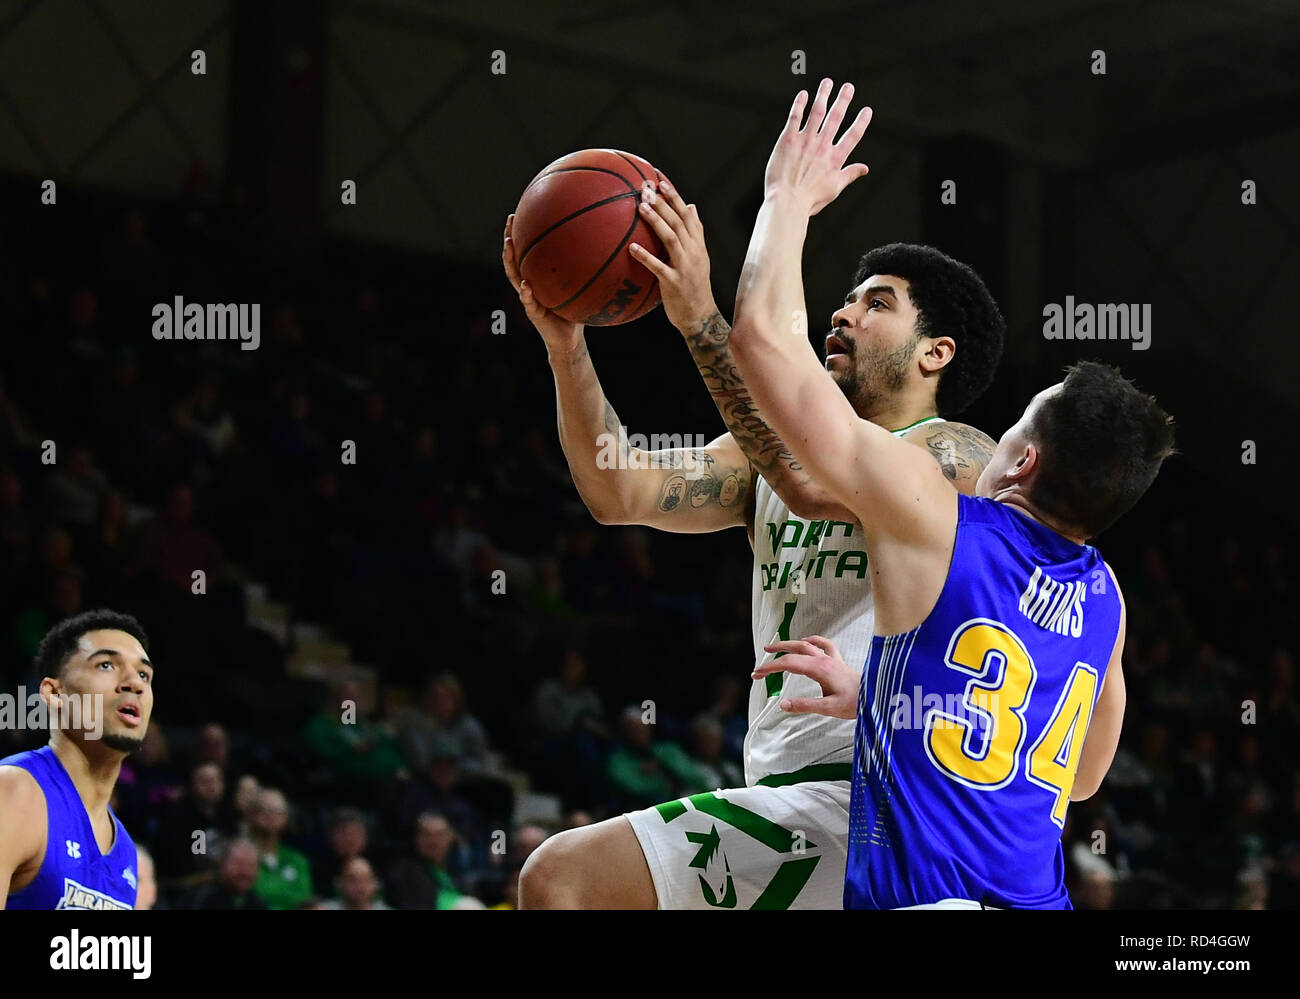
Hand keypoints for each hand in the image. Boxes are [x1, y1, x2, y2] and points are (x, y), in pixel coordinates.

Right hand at [503, 213, 584, 353]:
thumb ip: (589, 271)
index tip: (525, 210)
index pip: (528, 250)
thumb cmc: (577, 311)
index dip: (524, 231)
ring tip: (509, 245)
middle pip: (515, 257)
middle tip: (511, 219)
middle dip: (511, 238)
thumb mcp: (583, 288)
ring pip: (514, 276)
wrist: (570, 340)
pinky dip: (526, 293)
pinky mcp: (534, 313)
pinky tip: (526, 284)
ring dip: (510, 260)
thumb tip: (609, 246)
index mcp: (539, 276)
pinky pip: (528, 301)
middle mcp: (530, 284)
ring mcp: (528, 298)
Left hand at [627, 180, 718, 331]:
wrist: (700, 316)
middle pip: (678, 222)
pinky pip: (658, 267)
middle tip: (645, 189)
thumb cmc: (694, 286)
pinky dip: (645, 256)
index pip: (687, 215)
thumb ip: (694, 232)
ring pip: (671, 238)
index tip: (660, 181)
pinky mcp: (674, 283)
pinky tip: (631, 248)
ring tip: (640, 207)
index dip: (674, 197)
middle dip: (663, 203)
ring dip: (655, 221)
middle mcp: (693, 252)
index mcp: (697, 245)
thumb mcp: (699, 257)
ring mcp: (684, 267)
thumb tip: (692, 206)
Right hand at [751, 634, 857, 718]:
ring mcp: (831, 658)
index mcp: (819, 669)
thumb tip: (783, 704)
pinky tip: (807, 640)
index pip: (788, 663)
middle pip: (794, 650)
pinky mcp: (837, 661)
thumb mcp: (828, 708)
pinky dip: (812, 640)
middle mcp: (823, 660)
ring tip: (774, 647)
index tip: (757, 674)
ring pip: (805, 644)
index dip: (770, 668)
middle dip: (774, 656)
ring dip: (788, 644)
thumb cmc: (855, 702)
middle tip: (760, 664)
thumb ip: (804, 705)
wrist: (876, 697)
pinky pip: (823, 644)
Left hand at [763, 78, 871, 215]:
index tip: (867, 110)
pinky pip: (795, 117)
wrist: (787, 202)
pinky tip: (803, 94)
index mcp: (835, 159)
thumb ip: (849, 175)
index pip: (853, 136)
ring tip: (828, 82)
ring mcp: (805, 141)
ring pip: (817, 112)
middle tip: (849, 87)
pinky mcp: (788, 139)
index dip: (861, 122)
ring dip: (823, 96)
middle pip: (836, 118)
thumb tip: (865, 168)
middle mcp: (822, 146)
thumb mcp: (834, 189)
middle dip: (843, 101)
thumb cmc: (810, 200)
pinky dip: (800, 104)